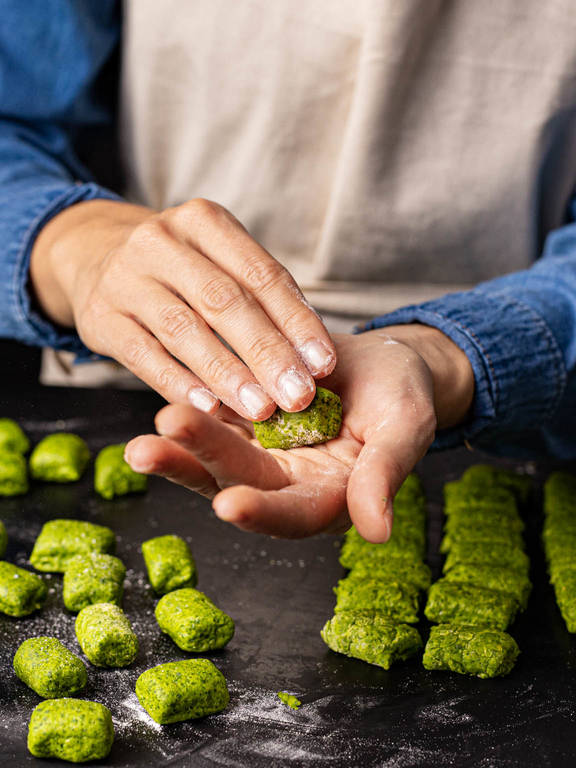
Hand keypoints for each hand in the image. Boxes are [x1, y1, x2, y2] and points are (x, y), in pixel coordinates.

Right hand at [30, 199, 335, 418]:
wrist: (97, 259)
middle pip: (224, 301)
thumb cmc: (182, 269)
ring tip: (261, 409)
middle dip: (267, 352)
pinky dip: (180, 384)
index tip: (323, 364)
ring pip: (184, 330)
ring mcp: (125, 278)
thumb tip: (312, 361)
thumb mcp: (220, 261)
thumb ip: (262, 299)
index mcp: (205, 221)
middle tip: (298, 396)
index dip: (296, 321)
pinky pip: (145, 357)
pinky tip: (209, 409)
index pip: (260, 273)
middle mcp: (161, 241)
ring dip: (227, 374)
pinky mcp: (101, 318)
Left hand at [124, 327, 473, 541]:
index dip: (262, 512)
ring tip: (144, 435)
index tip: (229, 505)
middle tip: (152, 448)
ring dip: (180, 446)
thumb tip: (378, 532)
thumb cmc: (404, 395)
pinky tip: (164, 392)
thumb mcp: (405, 427)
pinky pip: (214, 415)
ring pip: (216, 454)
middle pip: (239, 481)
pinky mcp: (245, 418)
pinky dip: (190, 406)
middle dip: (197, 466)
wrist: (382, 360)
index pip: (292, 514)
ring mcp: (262, 449)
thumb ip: (386, 474)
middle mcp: (286, 482)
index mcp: (328, 496)